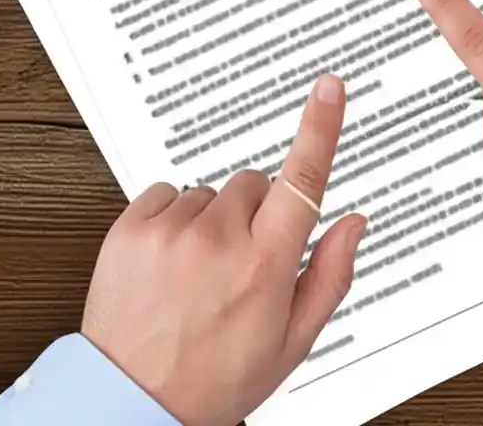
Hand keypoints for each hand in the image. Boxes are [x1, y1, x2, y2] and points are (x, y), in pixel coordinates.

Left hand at [80, 75, 366, 425]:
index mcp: (266, 266)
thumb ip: (330, 274)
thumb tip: (352, 222)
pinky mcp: (130, 230)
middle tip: (243, 260)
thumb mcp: (292, 341)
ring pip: (210, 192)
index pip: (303, 181)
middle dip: (259, 212)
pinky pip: (166, 193)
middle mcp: (219, 241)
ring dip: (213, 219)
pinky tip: (172, 259)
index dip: (320, 126)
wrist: (132, 401)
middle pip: (256, 184)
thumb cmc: (215, 378)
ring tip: (199, 270)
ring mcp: (171, 233)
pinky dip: (173, 219)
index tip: (329, 88)